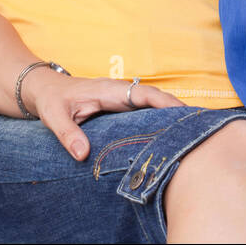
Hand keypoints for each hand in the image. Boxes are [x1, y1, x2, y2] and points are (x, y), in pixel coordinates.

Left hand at [19, 71, 184, 161]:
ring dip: (172, 116)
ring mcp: (122, 100)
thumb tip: (82, 155)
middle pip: (157, 99)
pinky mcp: (121, 109)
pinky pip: (146, 112)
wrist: (44, 90)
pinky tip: (171, 137)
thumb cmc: (50, 100)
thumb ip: (67, 134)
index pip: (144, 94)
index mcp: (109, 90)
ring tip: (194, 135)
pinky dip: (160, 121)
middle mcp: (121, 93)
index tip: (184, 113)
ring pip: (154, 106)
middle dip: (178, 110)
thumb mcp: (54, 117)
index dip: (165, 102)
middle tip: (201, 128)